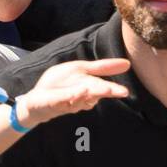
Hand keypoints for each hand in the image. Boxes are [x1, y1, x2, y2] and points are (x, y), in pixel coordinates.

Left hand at [15, 58, 129, 127]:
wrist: (38, 96)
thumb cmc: (61, 83)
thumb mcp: (81, 69)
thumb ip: (102, 67)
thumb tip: (127, 63)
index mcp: (88, 87)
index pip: (103, 88)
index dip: (114, 90)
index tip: (125, 92)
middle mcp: (80, 97)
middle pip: (94, 95)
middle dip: (104, 93)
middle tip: (116, 92)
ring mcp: (67, 101)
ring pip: (79, 100)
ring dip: (84, 94)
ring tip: (89, 89)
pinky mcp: (54, 103)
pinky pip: (62, 100)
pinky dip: (68, 98)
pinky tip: (74, 93)